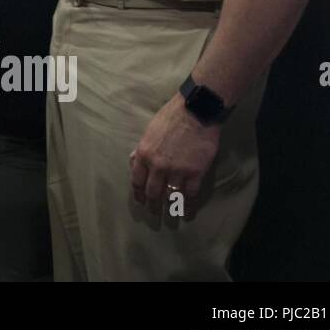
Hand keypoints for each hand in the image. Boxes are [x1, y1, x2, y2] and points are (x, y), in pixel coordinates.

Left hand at [129, 94, 220, 210]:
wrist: (195, 112)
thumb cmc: (171, 117)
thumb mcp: (149, 132)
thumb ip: (142, 149)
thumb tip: (134, 160)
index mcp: (143, 154)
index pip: (136, 180)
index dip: (138, 193)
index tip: (140, 201)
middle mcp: (157, 166)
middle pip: (152, 192)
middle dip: (152, 205)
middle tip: (153, 213)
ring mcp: (177, 171)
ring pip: (170, 196)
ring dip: (169, 209)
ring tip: (170, 217)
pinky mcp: (195, 173)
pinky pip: (190, 195)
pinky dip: (188, 206)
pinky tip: (188, 213)